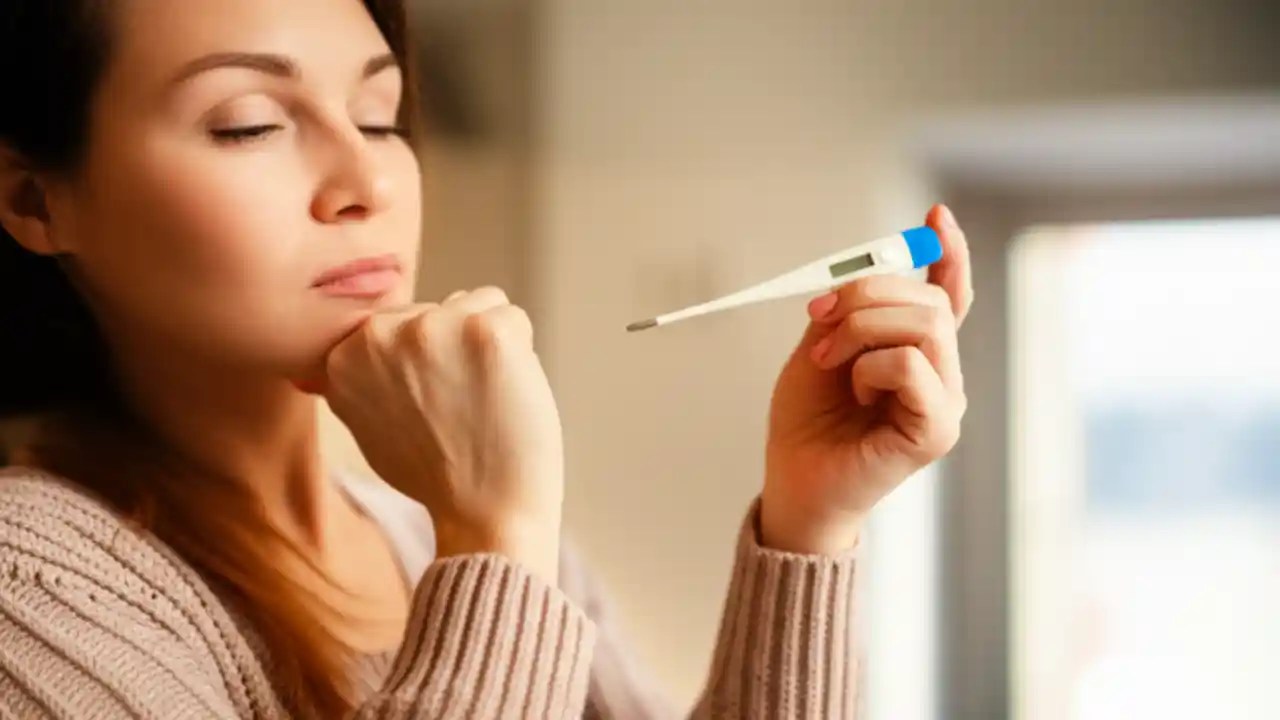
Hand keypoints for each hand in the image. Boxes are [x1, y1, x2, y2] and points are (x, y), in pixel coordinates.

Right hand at [320, 287, 563, 582]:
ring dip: (489, 345)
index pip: (404, 319)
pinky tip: (505, 397)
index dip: (429, 364)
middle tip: (457, 409)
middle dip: (458, 349)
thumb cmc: (436, 475)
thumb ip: (353, 383)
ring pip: (480, 303)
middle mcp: (379, 334)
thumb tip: (312, 372)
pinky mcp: (486, 331)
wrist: (485, 517)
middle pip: (442, 307)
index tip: (428, 407)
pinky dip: (523, 355)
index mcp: (344, 354)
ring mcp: (432, 328)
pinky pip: (514, 318)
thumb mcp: (367, 426)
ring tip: (481, 401)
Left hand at [761, 205, 972, 554]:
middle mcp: (941, 373)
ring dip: (862, 329)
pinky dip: (871, 367)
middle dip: (867, 293)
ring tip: (830, 360)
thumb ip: (845, 311)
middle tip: (819, 316)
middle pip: (929, 301)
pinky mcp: (937, 430)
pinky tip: (857, 393)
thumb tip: (865, 273)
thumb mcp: (819, 347)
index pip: (947, 294)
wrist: (794, 479)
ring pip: (924, 326)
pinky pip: (912, 366)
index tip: (935, 217)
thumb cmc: (807, 421)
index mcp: (916, 350)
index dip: (949, 254)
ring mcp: (944, 401)